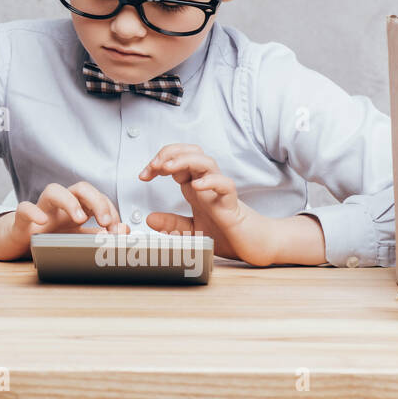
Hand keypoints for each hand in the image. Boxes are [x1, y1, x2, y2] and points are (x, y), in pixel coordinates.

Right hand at [0, 182, 129, 260]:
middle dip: (97, 201)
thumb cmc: (48, 238)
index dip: (111, 210)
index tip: (118, 230)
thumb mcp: (77, 238)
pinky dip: (33, 212)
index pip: (98, 198)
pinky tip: (42, 222)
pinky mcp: (21, 220)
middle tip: (106, 221)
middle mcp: (60, 205)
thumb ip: (99, 235)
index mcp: (76, 208)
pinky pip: (24, 208)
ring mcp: (41, 210)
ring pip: (53, 190)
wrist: (18, 244)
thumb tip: (124, 231)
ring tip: (80, 219)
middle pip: (80, 188)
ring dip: (70, 201)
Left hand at [139, 144, 276, 266]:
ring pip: (206, 162)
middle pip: (191, 152)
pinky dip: (210, 181)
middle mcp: (207, 184)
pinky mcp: (232, 204)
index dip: (157, 162)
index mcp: (195, 186)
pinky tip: (196, 186)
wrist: (254, 246)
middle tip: (153, 166)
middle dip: (170, 153)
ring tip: (168, 168)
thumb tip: (149, 218)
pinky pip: (225, 184)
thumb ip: (172, 223)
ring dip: (185, 160)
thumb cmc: (227, 233)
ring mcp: (220, 192)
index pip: (176, 161)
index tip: (143, 175)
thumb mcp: (192, 230)